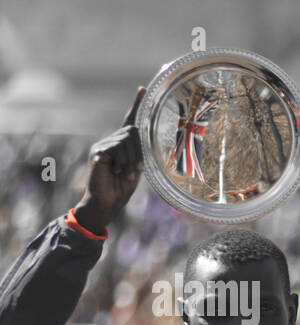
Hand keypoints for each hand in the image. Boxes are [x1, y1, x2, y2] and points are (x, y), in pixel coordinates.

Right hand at [72, 87, 144, 235]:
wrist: (108, 203)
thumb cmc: (123, 187)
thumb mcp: (137, 167)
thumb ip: (140, 152)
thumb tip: (144, 137)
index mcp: (122, 143)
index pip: (130, 120)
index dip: (137, 105)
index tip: (143, 90)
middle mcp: (111, 140)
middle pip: (132, 132)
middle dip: (139, 151)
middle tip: (137, 169)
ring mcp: (103, 145)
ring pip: (126, 140)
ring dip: (132, 160)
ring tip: (126, 174)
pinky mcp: (98, 152)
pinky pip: (116, 149)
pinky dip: (122, 162)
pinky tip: (118, 172)